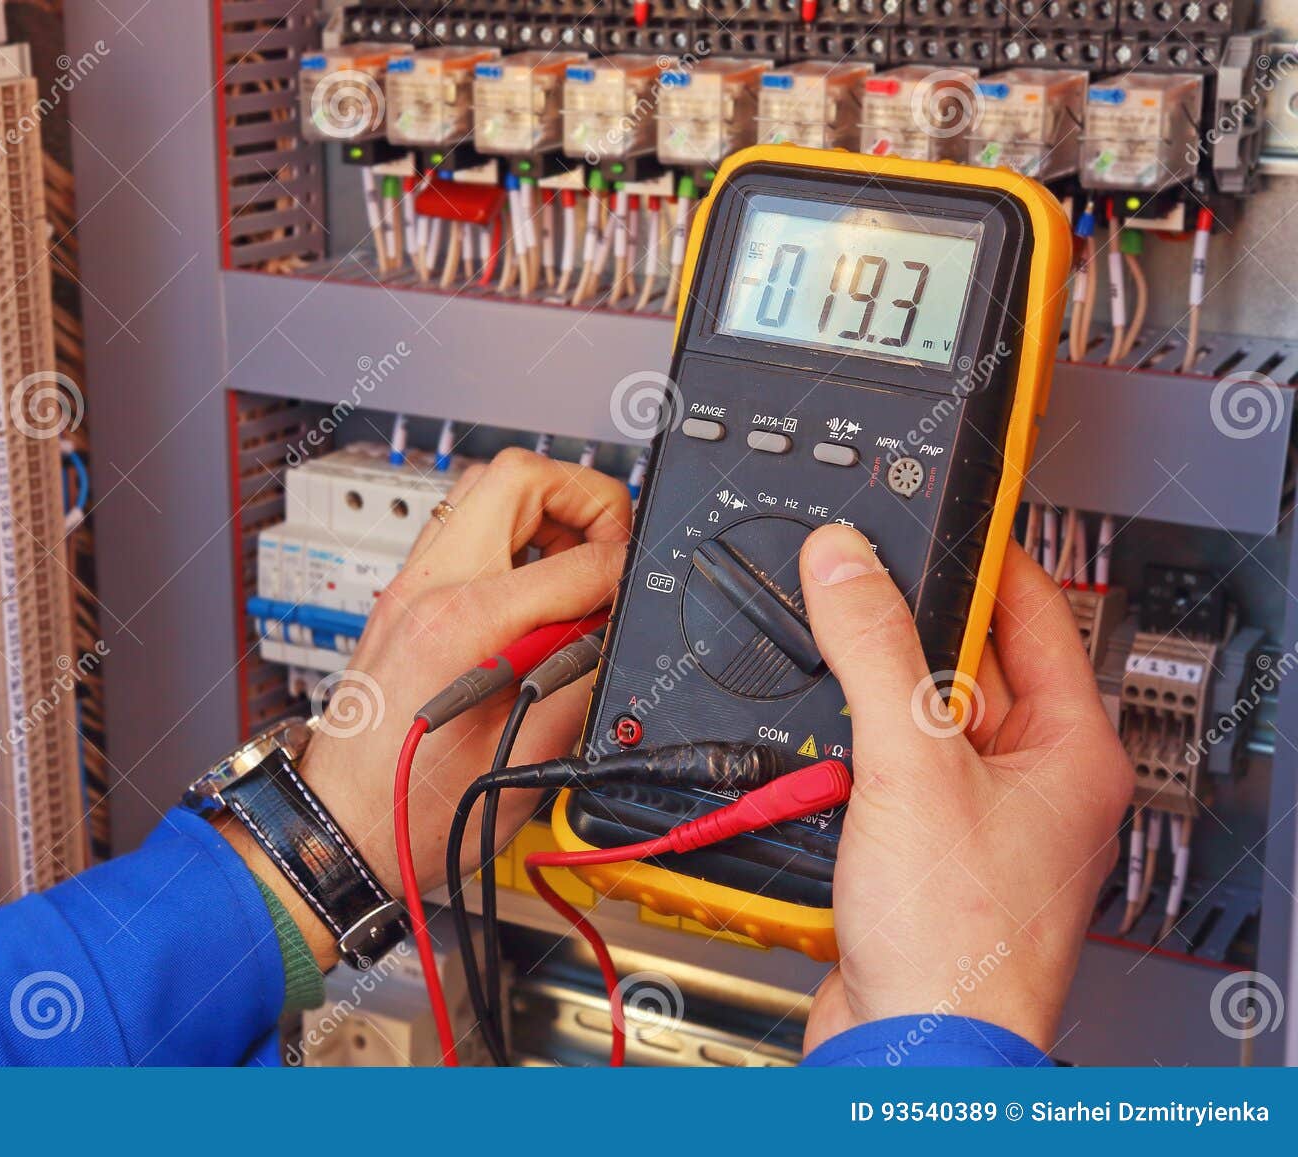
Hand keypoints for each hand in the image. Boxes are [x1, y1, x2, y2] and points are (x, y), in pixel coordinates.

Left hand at [248, 449, 630, 963]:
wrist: (340, 829)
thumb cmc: (414, 812)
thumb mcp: (530, 758)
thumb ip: (586, 677)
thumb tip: (620, 627)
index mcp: (463, 624)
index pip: (576, 558)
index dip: (627, 571)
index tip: (640, 592)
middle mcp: (428, 589)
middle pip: (516, 475)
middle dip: (582, 497)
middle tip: (612, 546)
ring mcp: (408, 588)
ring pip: (484, 492)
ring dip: (544, 514)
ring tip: (578, 568)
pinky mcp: (402, 601)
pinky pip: (464, 533)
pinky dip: (510, 542)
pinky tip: (534, 594)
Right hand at [797, 524, 1131, 1053]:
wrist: (910, 1047)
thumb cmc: (958, 939)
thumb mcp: (911, 765)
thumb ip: (874, 650)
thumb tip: (846, 564)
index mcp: (1070, 748)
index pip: (1034, 612)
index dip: (983, 559)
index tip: (933, 517)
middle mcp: (1034, 782)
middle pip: (962, 667)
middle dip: (899, 642)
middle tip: (850, 604)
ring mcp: (978, 820)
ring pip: (912, 724)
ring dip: (863, 712)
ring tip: (831, 707)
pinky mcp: (925, 854)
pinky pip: (882, 778)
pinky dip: (845, 765)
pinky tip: (819, 771)